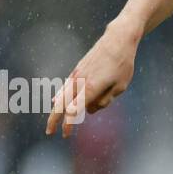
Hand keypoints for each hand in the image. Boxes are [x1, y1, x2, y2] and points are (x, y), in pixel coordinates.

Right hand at [45, 17, 140, 137]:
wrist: (117, 40)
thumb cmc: (122, 64)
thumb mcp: (120, 87)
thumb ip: (105, 101)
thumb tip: (90, 111)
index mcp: (91, 87)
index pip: (75, 109)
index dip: (69, 122)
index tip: (65, 133)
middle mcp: (80, 81)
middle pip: (62, 104)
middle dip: (55, 119)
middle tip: (50, 133)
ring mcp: (77, 74)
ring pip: (61, 95)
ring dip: (56, 110)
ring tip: (52, 123)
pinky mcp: (78, 70)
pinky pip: (65, 86)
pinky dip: (59, 96)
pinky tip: (55, 102)